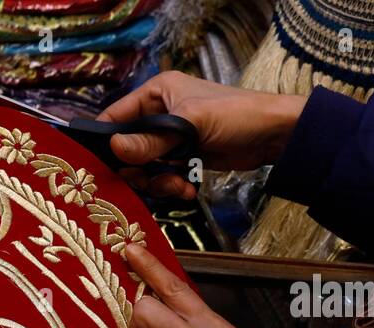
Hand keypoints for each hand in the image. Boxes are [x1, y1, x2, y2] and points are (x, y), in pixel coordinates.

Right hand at [97, 71, 306, 198]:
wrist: (274, 135)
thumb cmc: (236, 115)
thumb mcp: (190, 124)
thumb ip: (152, 140)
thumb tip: (114, 149)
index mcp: (155, 93)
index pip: (115, 117)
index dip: (104, 142)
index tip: (99, 168)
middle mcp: (158, 114)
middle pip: (127, 150)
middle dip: (138, 170)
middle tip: (149, 180)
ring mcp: (170, 139)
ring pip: (144, 169)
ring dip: (158, 183)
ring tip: (179, 186)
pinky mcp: (182, 158)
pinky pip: (163, 177)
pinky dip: (172, 187)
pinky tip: (189, 189)